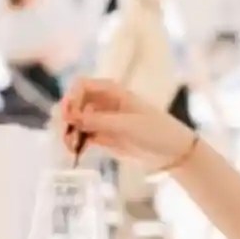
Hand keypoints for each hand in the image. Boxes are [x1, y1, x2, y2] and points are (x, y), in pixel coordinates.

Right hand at [60, 78, 193, 168]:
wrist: (174, 152)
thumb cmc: (156, 131)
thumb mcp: (127, 125)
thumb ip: (99, 121)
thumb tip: (71, 118)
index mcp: (113, 91)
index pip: (81, 85)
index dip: (71, 98)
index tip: (69, 116)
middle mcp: (105, 103)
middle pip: (74, 103)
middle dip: (66, 118)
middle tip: (65, 134)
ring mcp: (103, 120)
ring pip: (76, 121)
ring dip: (69, 132)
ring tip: (70, 148)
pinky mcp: (104, 137)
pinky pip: (83, 136)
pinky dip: (76, 143)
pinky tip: (76, 152)